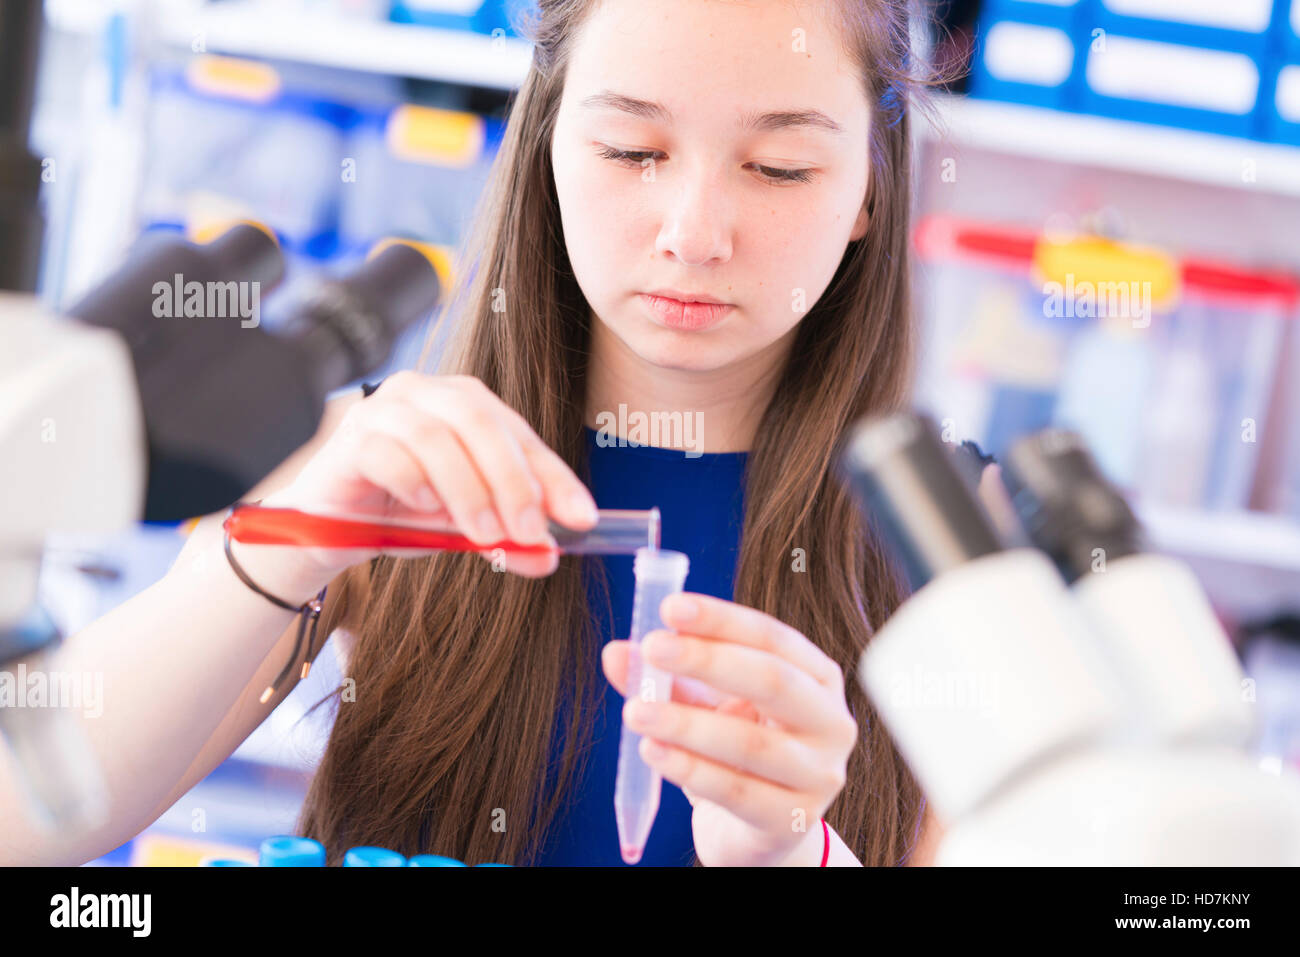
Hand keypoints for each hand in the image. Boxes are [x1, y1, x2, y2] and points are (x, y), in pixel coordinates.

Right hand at [262, 371, 597, 583]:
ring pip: (437, 438)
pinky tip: (427, 508)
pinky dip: (415, 481)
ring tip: (484, 533)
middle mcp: (426, 395)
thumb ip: (508, 537)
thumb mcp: (467, 527)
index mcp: (465, 404)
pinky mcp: (350, 439)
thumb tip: (548, 556)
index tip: (581, 518)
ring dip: (469, 490)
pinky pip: (387, 453)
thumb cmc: (401, 512)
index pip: (521, 435)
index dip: (554, 477)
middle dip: (513, 482)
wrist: (330, 527)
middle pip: (481, 424)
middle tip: (531, 532)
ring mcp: (384, 411)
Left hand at [601, 592, 857, 865]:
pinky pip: (737, 792)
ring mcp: (818, 775)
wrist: (752, 828)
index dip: (721, 620)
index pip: (772, 637)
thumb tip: (616, 653)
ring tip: (636, 711)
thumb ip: (666, 676)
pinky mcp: (792, 820)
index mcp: (817, 677)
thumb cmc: (735, 750)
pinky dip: (690, 769)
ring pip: (751, 744)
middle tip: (652, 648)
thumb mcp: (704, 703)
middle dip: (708, 660)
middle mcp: (830, 721)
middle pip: (773, 681)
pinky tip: (653, 751)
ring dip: (687, 723)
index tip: (669, 607)